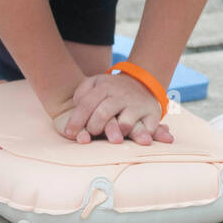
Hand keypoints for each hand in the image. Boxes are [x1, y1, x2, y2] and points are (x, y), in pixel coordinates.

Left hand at [56, 73, 173, 144]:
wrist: (142, 81)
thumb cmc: (111, 89)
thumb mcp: (94, 84)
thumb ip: (81, 95)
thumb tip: (76, 115)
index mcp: (105, 86)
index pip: (87, 104)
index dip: (76, 121)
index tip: (69, 134)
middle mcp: (122, 95)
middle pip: (103, 114)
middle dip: (94, 128)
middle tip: (92, 134)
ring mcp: (138, 104)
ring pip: (124, 125)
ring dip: (115, 134)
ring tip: (111, 139)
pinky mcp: (153, 114)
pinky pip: (147, 129)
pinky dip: (141, 137)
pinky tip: (136, 141)